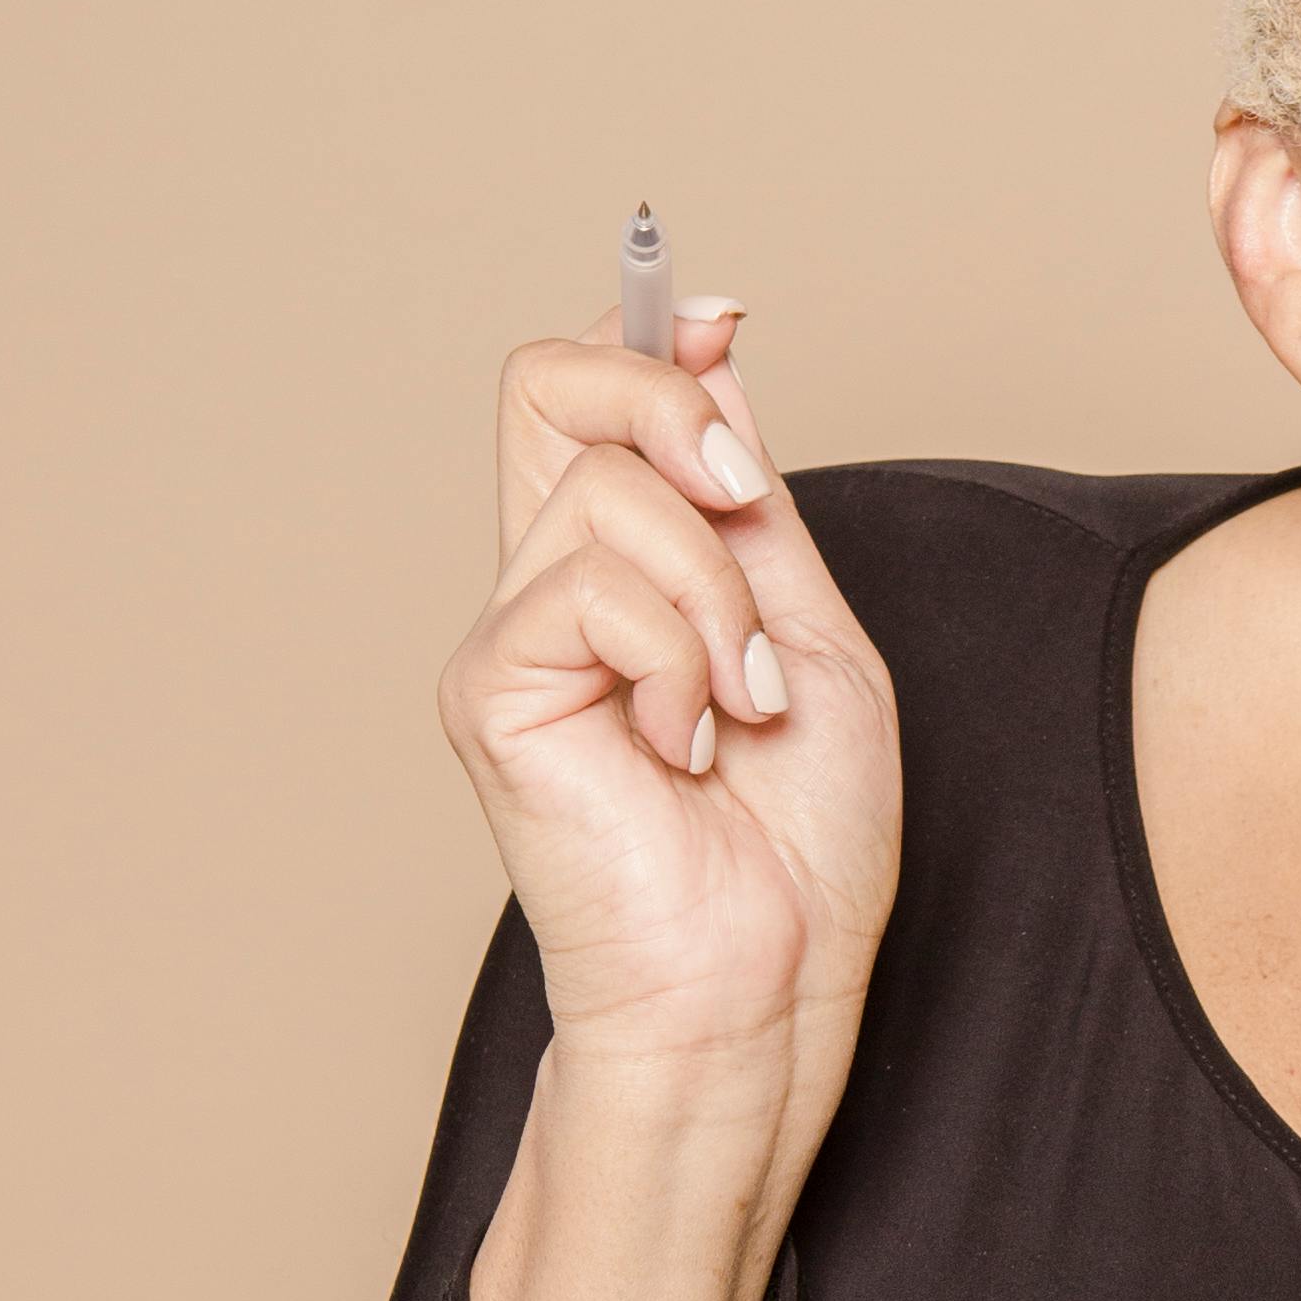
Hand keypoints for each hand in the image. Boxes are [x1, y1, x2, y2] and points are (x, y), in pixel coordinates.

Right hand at [440, 304, 900, 1101]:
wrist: (764, 979)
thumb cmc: (796, 843)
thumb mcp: (810, 630)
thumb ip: (749, 506)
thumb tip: (710, 356)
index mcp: (620, 570)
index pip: (580, 394)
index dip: (646, 334)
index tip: (723, 320)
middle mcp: (545, 588)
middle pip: (547, 384)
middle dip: (670, 407)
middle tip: (746, 500)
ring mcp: (509, 639)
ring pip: (606, 494)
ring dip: (717, 597)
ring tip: (739, 704)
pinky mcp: (489, 691)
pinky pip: (589, 590)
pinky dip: (678, 659)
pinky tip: (687, 747)